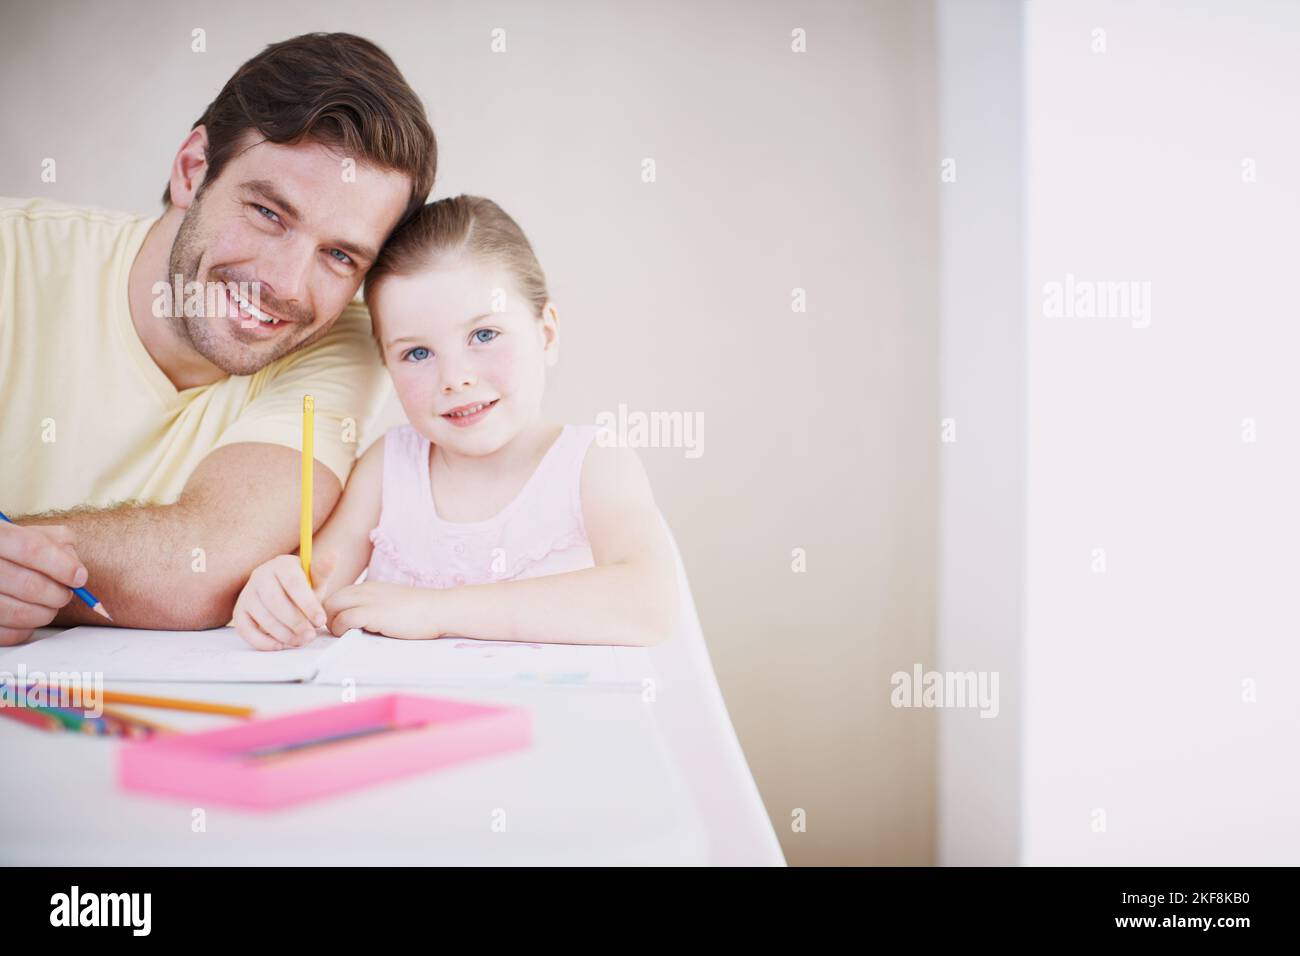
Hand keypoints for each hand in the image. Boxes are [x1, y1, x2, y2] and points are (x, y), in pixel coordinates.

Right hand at [0, 522, 86, 645]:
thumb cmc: (14, 548)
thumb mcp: (34, 532)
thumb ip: (59, 543)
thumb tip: (75, 569)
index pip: (31, 548)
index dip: (61, 566)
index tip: (79, 578)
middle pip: (27, 584)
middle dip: (57, 594)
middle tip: (66, 594)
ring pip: (16, 612)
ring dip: (45, 613)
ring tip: (51, 605)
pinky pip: (6, 633)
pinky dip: (26, 628)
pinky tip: (30, 615)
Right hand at [233, 553, 333, 650]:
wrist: (283, 594)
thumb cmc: (302, 588)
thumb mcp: (315, 580)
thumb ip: (322, 572)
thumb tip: (334, 555)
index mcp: (282, 564)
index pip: (293, 583)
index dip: (308, 604)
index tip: (321, 621)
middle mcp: (260, 575)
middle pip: (276, 602)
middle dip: (296, 622)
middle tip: (311, 635)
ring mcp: (247, 593)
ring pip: (263, 617)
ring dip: (283, 634)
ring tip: (301, 640)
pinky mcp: (239, 611)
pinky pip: (245, 629)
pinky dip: (262, 641)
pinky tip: (279, 645)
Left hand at [324, 581, 439, 639]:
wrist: (438, 609)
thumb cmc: (419, 611)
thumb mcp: (391, 603)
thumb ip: (373, 607)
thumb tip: (359, 622)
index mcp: (368, 588)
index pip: (336, 595)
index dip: (332, 612)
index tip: (337, 625)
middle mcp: (364, 590)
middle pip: (328, 600)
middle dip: (327, 617)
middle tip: (338, 632)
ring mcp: (368, 600)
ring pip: (331, 608)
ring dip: (332, 624)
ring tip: (344, 635)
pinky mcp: (372, 613)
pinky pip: (343, 619)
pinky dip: (341, 629)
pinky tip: (351, 636)